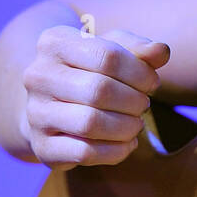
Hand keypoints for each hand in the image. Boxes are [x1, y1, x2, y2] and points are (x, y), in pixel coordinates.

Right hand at [20, 26, 170, 166]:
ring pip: (91, 124)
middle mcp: (37, 76)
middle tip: (144, 105)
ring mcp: (35, 113)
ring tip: (137, 123)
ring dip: (127, 127)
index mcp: (54, 43)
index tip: (152, 83)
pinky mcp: (42, 147)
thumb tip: (161, 51)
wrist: (52, 105)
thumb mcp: (113, 51)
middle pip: (99, 91)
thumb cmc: (91, 71)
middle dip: (134, 101)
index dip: (140, 73)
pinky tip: (127, 143)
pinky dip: (116, 151)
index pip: (107, 56)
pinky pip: (85, 153)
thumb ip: (139, 49)